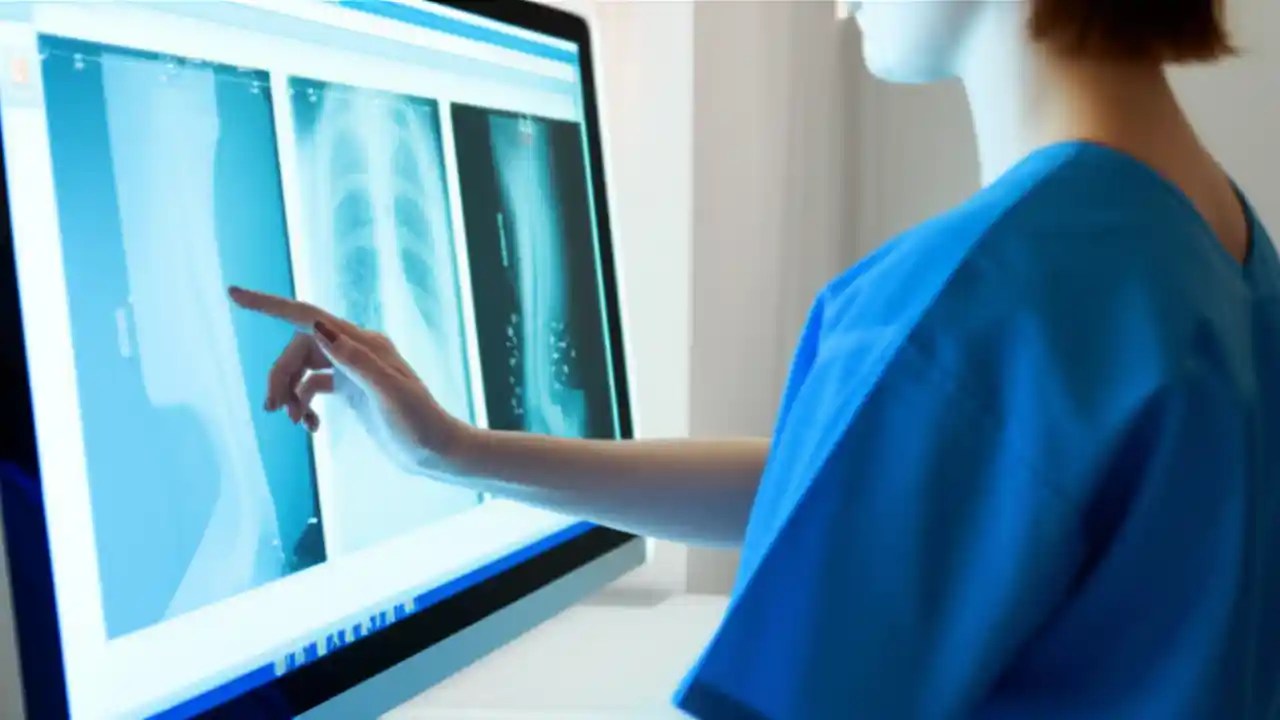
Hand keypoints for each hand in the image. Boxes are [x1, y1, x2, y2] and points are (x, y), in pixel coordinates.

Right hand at [228, 286, 469, 475]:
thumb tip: (318, 328)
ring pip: (302, 369)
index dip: (270, 305)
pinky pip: (312, 387)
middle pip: (299, 349)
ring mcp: (353, 370)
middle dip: (280, 376)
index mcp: (364, 343)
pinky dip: (303, 403)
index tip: (235, 294)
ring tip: (294, 421)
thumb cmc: (419, 422)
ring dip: (289, 392)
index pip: (308, 316)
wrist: (436, 450)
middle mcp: (356, 350)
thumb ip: (354, 361)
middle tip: (274, 409)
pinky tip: (309, 426)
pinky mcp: (351, 389)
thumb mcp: (388, 392)